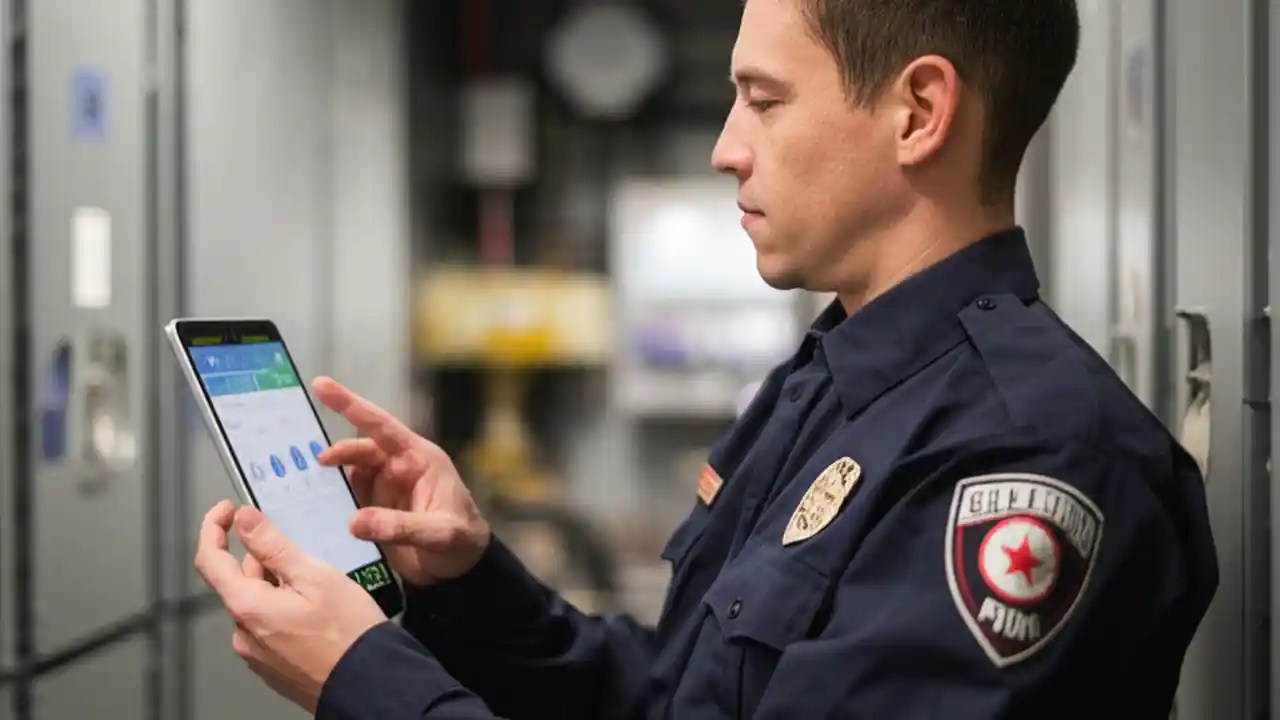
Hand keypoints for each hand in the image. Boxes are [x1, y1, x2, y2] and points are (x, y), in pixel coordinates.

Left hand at [194, 501, 386, 713]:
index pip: (209, 560)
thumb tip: (245, 520)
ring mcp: (257, 655)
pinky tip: (317, 613)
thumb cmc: (349, 634)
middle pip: (239, 581)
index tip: (227, 511)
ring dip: (278, 587)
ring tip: (319, 589)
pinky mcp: (272, 667)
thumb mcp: (314, 576)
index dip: (213, 528)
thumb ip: (273, 546)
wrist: (369, 684)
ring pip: (257, 604)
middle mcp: (244, 634)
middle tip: (302, 552)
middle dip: (264, 560)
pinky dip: (285, 610)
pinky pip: (269, 627)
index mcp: (247, 607)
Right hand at [313, 377, 490, 586]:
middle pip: (361, 450)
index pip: (382, 426)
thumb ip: (400, 526)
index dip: (351, 405)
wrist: (463, 571)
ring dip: (332, 480)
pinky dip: (332, 502)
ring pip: (351, 474)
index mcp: (419, 459)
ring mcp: (386, 489)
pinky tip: (315, 509)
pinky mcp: (376, 510)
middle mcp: (400, 468)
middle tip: (316, 464)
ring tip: (307, 489)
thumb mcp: (440, 534)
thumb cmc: (463, 542)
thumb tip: (355, 521)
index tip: (321, 385)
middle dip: (337, 453)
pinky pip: (348, 499)